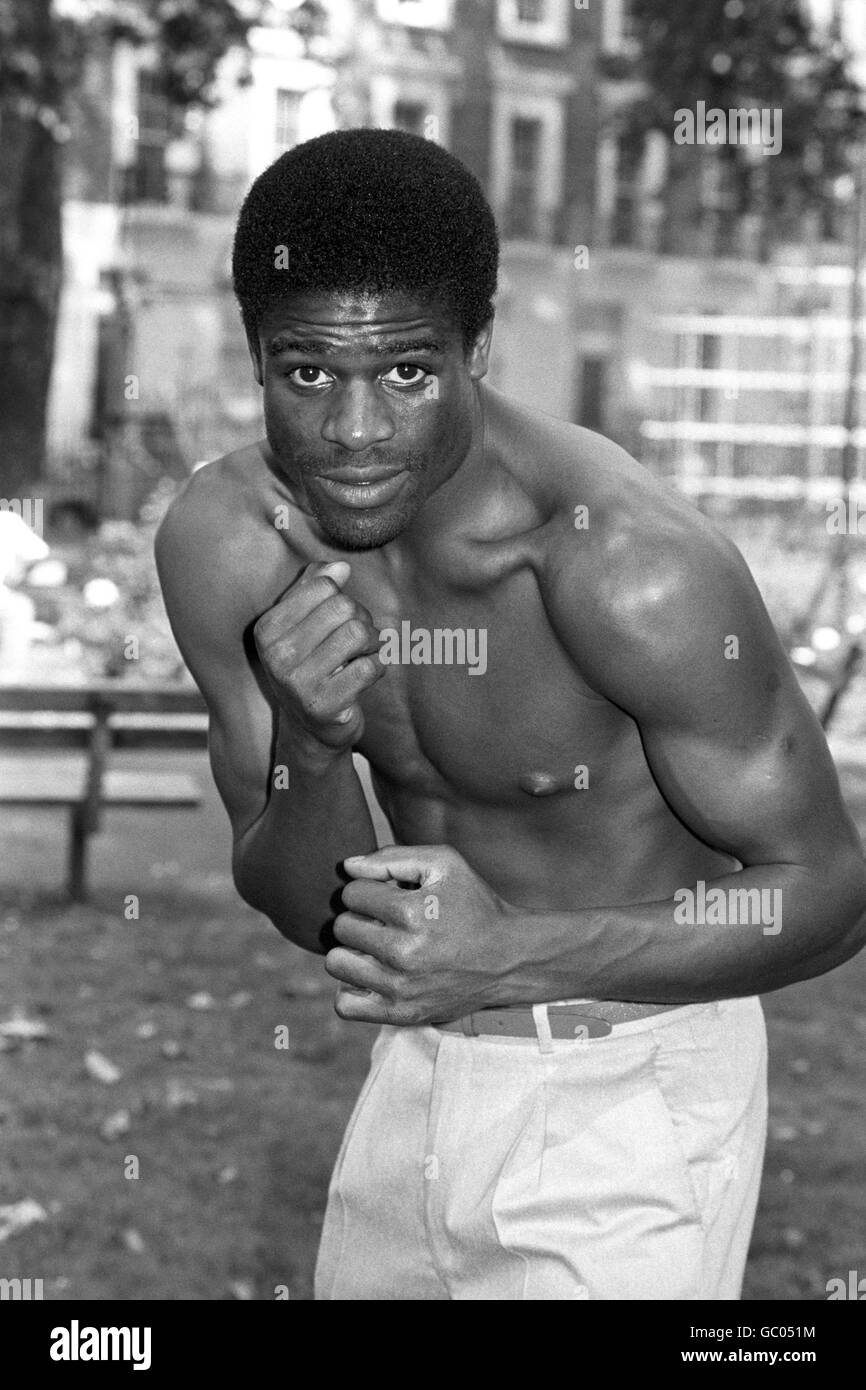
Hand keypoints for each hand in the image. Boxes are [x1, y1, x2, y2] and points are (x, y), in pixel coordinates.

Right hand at [253, 560, 384, 752]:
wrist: (310, 729)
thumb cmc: (310, 668)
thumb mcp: (302, 626)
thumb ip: (314, 588)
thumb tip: (340, 566)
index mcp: (267, 630)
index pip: (324, 586)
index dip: (342, 597)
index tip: (340, 618)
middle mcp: (277, 656)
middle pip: (344, 608)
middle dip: (362, 619)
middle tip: (361, 638)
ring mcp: (298, 684)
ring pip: (359, 633)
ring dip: (374, 642)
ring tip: (367, 653)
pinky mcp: (325, 706)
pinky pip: (370, 667)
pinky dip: (379, 665)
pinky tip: (368, 674)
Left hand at [326, 845, 518, 1024]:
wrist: (508, 958)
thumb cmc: (474, 905)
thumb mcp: (445, 864)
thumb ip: (393, 857)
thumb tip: (348, 866)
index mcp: (411, 912)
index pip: (351, 894)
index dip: (367, 889)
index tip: (387, 896)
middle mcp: (403, 953)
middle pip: (341, 927)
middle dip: (359, 917)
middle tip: (384, 921)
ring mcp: (400, 988)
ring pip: (337, 963)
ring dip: (351, 952)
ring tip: (375, 947)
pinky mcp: (401, 1014)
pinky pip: (346, 1005)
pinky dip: (351, 989)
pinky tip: (371, 975)